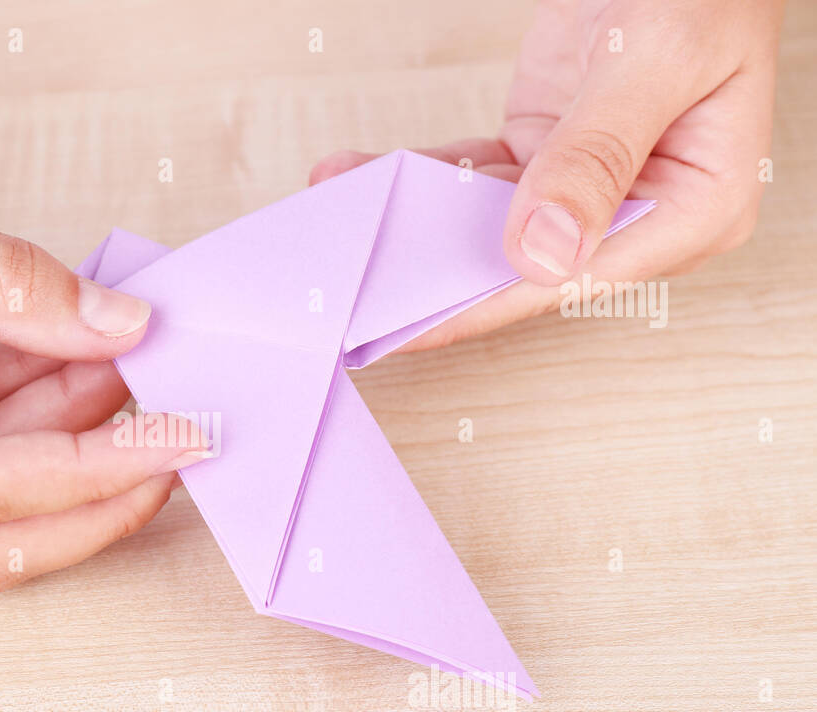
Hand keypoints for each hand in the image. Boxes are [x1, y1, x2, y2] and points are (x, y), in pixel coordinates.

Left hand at [311, 0, 784, 348]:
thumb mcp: (653, 62)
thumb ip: (596, 154)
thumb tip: (541, 251)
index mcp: (693, 213)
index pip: (572, 277)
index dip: (483, 304)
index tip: (407, 327)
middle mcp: (639, 213)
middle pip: (522, 263)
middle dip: (435, 274)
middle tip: (354, 292)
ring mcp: (588, 187)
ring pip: (486, 224)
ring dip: (412, 222)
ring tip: (339, 222)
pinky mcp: (544, 157)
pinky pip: (474, 179)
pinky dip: (420, 177)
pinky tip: (364, 176)